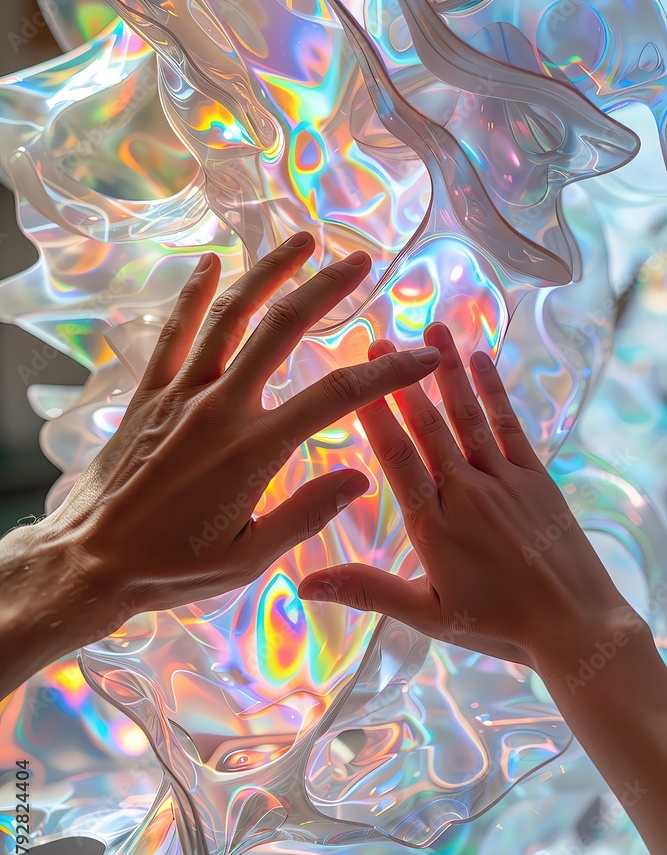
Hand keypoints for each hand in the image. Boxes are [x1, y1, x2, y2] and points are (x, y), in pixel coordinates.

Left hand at [42, 233, 440, 618]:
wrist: (91, 560)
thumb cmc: (172, 567)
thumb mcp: (250, 557)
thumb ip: (306, 514)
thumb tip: (359, 478)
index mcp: (255, 451)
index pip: (335, 398)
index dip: (386, 374)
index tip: (420, 357)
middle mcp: (220, 408)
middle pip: (282, 329)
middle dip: (326, 288)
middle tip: (359, 260)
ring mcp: (180, 395)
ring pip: (230, 315)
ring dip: (268, 272)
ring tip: (300, 239)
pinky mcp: (148, 395)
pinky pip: (173, 333)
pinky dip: (193, 294)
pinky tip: (210, 263)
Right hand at [299, 324, 640, 673]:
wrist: (574, 626)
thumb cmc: (498, 624)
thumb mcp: (426, 615)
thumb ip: (366, 590)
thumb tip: (304, 584)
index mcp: (432, 522)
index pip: (395, 456)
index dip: (375, 414)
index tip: (357, 377)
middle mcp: (465, 491)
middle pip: (428, 426)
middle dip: (402, 381)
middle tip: (380, 338)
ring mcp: (503, 480)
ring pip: (468, 416)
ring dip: (448, 371)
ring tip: (432, 330)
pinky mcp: (535, 479)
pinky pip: (510, 426)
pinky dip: (493, 392)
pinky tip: (480, 361)